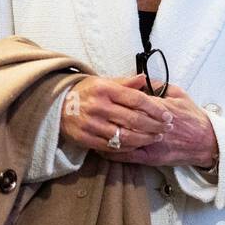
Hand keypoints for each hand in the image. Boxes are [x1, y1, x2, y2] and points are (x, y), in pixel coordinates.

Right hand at [59, 73, 173, 152]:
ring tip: (157, 137)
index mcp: (105, 89)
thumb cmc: (87, 92)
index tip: (168, 115)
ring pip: (125, 135)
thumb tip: (144, 78)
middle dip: (155, 125)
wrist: (57, 105)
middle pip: (134, 119)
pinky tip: (139, 144)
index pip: (137, 100)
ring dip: (145, 138)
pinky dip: (128, 147)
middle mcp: (98, 106)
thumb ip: (126, 82)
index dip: (155, 109)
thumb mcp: (105, 81)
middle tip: (168, 127)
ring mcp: (91, 124)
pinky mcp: (85, 138)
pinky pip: (112, 146)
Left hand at [103, 82, 217, 169]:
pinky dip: (112, 152)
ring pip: (123, 138)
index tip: (106, 97)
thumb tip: (143, 79)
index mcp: (160, 108)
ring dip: (106, 135)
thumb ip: (160, 86)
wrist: (207, 141)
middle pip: (124, 119)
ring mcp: (151, 143)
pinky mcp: (151, 157)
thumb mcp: (180, 95)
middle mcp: (154, 125)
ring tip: (93, 131)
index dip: (118, 100)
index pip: (134, 101)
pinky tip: (102, 148)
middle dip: (108, 117)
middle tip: (92, 113)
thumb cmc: (194, 118)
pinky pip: (127, 156)